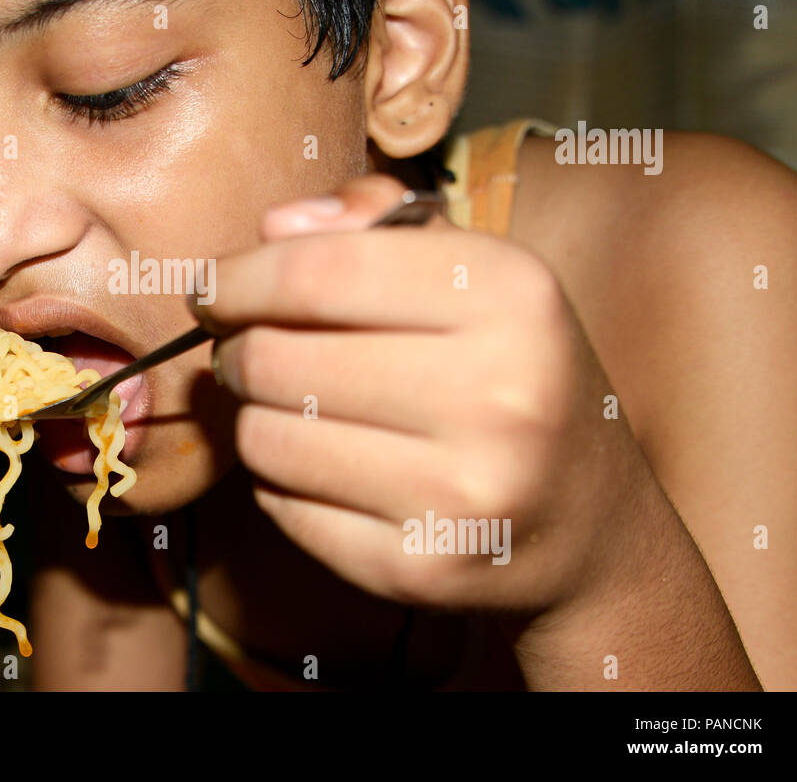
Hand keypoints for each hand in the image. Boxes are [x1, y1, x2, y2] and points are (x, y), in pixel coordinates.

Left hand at [190, 174, 663, 615]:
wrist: (587, 525)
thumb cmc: (513, 376)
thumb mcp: (477, 276)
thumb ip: (374, 228)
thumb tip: (273, 228)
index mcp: (510, 297)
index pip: (319, 272)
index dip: (239, 278)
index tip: (210, 288)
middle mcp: (497, 395)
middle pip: (277, 358)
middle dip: (236, 349)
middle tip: (243, 349)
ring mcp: (460, 494)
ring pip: (267, 437)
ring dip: (254, 415)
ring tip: (289, 406)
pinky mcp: (421, 568)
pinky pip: (284, 508)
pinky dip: (280, 482)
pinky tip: (322, 467)